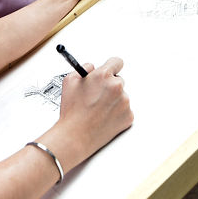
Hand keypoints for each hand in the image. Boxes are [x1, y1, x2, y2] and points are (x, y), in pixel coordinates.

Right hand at [47, 56, 132, 170]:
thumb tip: (92, 67)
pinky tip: (103, 117)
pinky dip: (116, 113)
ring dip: (112, 100)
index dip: (111, 66)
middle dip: (109, 86)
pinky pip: (124, 110)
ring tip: (97, 110)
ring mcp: (124, 102)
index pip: (117, 62)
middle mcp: (117, 87)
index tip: (110, 70)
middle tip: (97, 96)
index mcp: (103, 76)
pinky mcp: (128, 116)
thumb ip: (83, 69)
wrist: (76, 136)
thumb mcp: (69, 81)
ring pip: (121, 96)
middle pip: (118, 80)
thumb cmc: (72, 111)